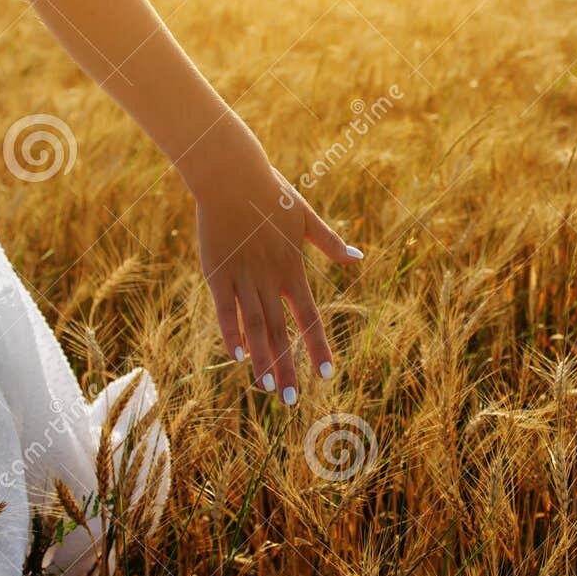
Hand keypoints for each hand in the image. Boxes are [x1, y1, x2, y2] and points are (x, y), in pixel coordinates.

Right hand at [192, 155, 360, 404]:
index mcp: (293, 269)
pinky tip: (237, 357)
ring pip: (254, 327)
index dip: (318, 346)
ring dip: (262, 359)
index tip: (328, 373)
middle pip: (281, 331)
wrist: (231, 174)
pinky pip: (224, 310)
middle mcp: (270, 279)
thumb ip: (330, 243)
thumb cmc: (270, 192)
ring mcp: (242, 277)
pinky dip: (231, 333)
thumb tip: (359, 259)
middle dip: (288, 368)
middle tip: (293, 401)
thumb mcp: (306, 217)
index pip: (310, 316)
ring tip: (268, 389)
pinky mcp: (217, 272)